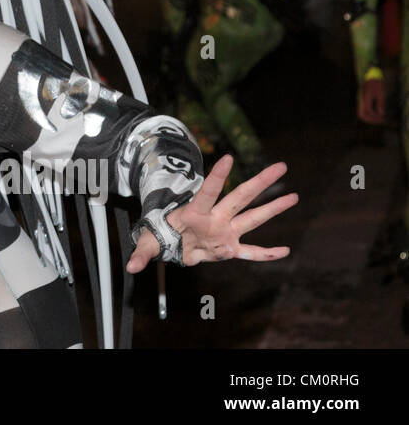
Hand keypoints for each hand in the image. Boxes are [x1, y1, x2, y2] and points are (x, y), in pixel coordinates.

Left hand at [127, 155, 296, 272]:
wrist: (170, 246)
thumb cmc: (161, 237)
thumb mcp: (150, 244)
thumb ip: (143, 254)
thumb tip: (131, 266)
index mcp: (195, 213)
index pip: (208, 191)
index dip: (218, 176)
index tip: (228, 157)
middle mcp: (215, 218)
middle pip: (241, 197)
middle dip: (259, 182)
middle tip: (281, 165)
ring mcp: (225, 232)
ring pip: (253, 218)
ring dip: (273, 209)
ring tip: (294, 196)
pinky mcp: (229, 248)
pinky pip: (251, 252)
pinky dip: (266, 254)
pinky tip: (284, 251)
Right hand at [358, 77, 385, 124]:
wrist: (369, 75)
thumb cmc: (376, 83)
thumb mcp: (381, 92)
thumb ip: (381, 103)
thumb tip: (381, 114)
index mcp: (365, 98)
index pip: (368, 111)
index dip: (376, 116)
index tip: (383, 117)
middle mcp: (360, 100)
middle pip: (361, 115)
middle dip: (371, 120)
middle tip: (381, 120)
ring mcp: (360, 101)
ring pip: (361, 113)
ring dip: (370, 118)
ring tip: (379, 119)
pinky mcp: (361, 101)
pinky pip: (363, 110)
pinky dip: (369, 114)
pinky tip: (376, 114)